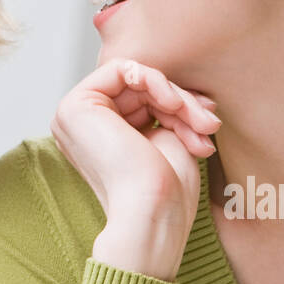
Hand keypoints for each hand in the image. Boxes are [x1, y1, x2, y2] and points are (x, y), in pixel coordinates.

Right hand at [49, 58, 219, 280]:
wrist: (153, 213)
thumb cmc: (165, 192)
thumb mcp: (169, 140)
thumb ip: (163, 110)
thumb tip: (176, 90)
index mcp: (100, 140)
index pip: (141, 104)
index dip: (179, 105)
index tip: (209, 122)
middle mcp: (82, 128)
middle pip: (139, 92)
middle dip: (182, 104)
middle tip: (209, 124)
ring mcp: (73, 116)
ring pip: (135, 81)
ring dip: (176, 98)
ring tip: (200, 123)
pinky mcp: (75, 106)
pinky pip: (121, 70)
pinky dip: (154, 81)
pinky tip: (173, 103)